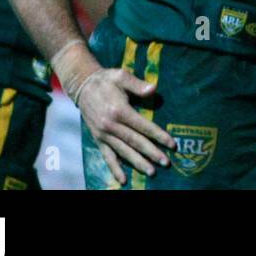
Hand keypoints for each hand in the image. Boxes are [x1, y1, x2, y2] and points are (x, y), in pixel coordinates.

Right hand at [76, 66, 175, 184]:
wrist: (82, 87)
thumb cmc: (106, 80)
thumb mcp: (121, 76)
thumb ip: (137, 84)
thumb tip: (153, 89)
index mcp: (119, 110)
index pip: (143, 126)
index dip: (159, 136)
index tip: (172, 144)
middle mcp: (110, 125)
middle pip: (135, 142)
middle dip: (152, 153)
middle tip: (166, 163)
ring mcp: (103, 134)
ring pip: (123, 152)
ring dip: (137, 163)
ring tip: (151, 172)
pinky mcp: (98, 139)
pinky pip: (107, 156)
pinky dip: (114, 168)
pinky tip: (122, 180)